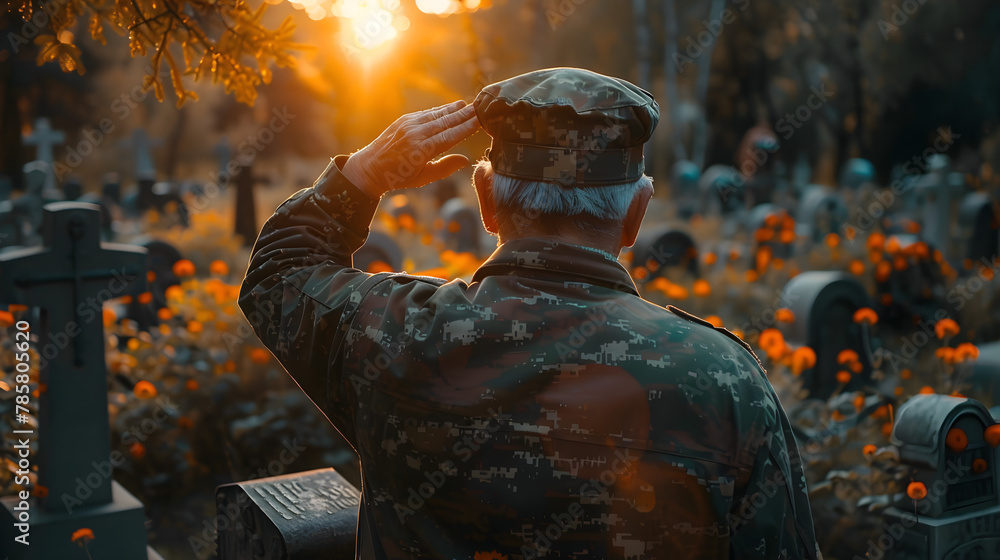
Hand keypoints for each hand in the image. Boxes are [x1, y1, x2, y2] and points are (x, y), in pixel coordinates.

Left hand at [342, 100, 479, 197]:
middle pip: (445, 122)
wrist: (371, 168)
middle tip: (479, 108)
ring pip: (436, 115)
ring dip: (453, 110)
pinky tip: (449, 109)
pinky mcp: (404, 120)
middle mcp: (415, 135)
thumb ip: (445, 167)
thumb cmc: (399, 177)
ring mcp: (408, 125)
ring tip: (467, 105)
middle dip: (463, 115)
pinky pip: (426, 114)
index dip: (466, 128)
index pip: (450, 137)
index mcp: (421, 151)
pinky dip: (439, 111)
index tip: (480, 121)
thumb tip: (465, 160)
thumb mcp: (423, 178)